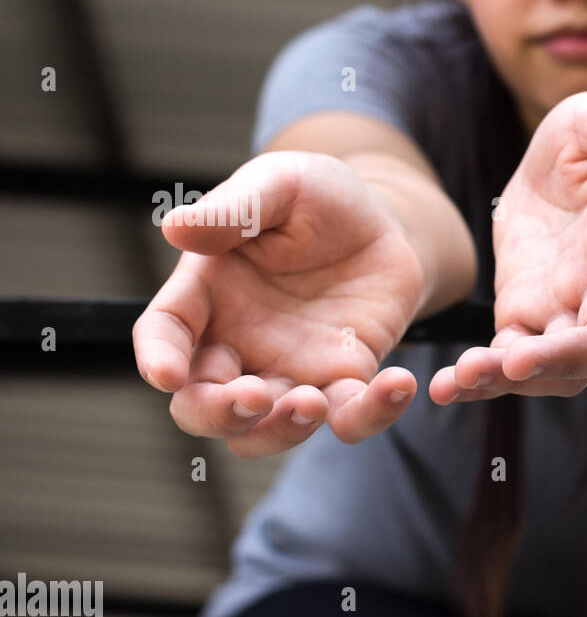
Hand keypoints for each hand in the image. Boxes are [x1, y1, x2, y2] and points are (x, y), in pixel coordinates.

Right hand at [133, 151, 425, 456]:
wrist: (383, 221)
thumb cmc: (317, 198)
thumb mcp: (278, 186)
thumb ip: (233, 210)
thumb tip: (176, 228)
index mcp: (206, 294)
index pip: (164, 334)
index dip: (157, 357)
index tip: (166, 375)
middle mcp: (238, 343)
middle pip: (203, 405)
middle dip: (217, 414)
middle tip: (251, 398)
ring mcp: (289, 369)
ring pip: (265, 431)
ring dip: (281, 431)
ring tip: (314, 403)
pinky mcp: (344, 379)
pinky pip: (350, 417)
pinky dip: (372, 415)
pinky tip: (398, 382)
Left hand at [429, 90, 586, 403]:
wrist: (557, 173)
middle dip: (561, 358)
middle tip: (517, 363)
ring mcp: (566, 314)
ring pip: (552, 366)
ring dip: (513, 379)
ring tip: (465, 378)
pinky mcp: (525, 321)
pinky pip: (507, 360)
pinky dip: (481, 378)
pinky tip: (445, 388)